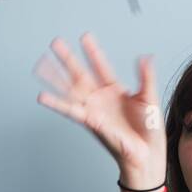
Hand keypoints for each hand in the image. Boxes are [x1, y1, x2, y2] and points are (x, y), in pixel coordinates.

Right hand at [36, 33, 165, 182]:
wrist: (147, 155)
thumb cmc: (148, 132)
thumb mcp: (150, 98)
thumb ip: (146, 77)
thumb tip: (145, 57)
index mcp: (115, 91)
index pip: (101, 66)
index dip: (93, 52)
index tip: (84, 37)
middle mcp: (100, 99)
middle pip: (80, 74)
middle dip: (67, 59)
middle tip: (56, 44)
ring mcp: (93, 111)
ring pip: (70, 90)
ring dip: (55, 78)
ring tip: (42, 65)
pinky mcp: (91, 123)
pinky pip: (71, 111)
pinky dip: (57, 104)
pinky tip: (43, 97)